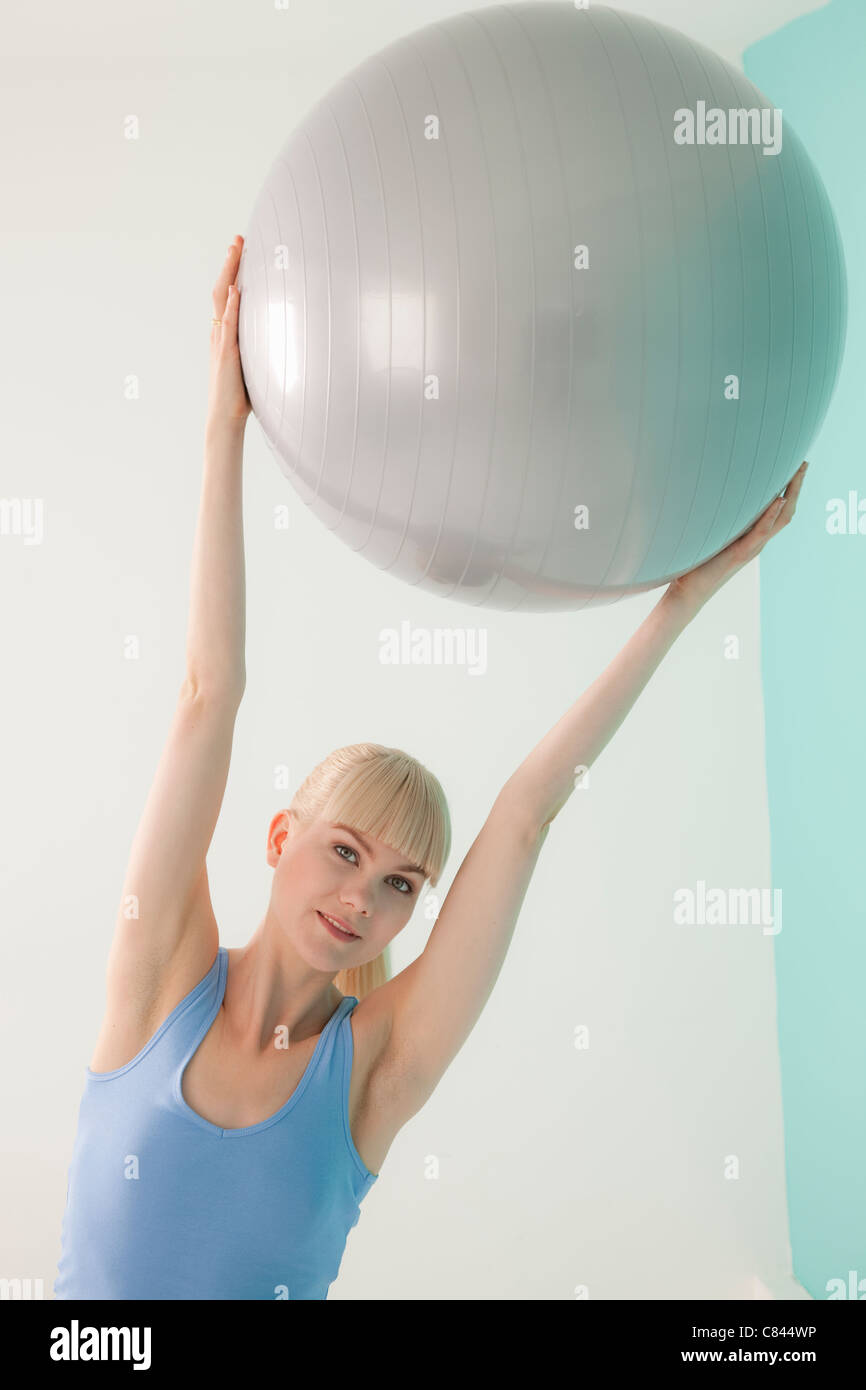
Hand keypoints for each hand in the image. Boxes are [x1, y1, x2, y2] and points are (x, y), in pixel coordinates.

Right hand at [207, 235, 251, 428]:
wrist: (225, 417)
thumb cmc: (240, 395)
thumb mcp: (253, 364)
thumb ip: (261, 346)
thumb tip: (282, 336)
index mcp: (226, 333)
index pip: (227, 294)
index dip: (233, 271)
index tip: (241, 249)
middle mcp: (220, 331)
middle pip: (221, 288)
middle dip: (230, 261)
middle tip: (238, 238)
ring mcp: (222, 340)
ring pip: (222, 299)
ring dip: (229, 272)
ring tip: (235, 250)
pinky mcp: (227, 353)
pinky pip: (229, 324)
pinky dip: (231, 305)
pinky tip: (235, 289)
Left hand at [665, 461, 807, 611]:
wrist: (689, 591)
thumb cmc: (696, 564)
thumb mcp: (712, 535)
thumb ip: (719, 520)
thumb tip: (713, 495)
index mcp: (752, 536)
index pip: (778, 508)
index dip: (788, 488)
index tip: (794, 466)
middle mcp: (757, 541)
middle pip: (786, 510)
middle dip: (796, 486)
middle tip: (804, 463)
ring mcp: (751, 548)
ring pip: (779, 519)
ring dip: (790, 494)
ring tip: (798, 473)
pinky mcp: (740, 553)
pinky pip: (761, 531)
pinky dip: (771, 515)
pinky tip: (779, 499)